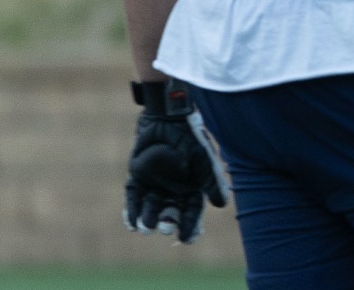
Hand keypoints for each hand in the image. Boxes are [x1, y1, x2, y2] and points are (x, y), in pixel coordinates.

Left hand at [123, 80, 229, 243]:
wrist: (167, 115)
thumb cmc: (190, 135)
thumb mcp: (203, 158)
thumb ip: (211, 180)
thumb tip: (222, 204)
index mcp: (192, 185)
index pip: (192, 211)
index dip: (191, 225)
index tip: (187, 238)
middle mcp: (174, 187)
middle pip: (171, 213)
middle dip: (169, 223)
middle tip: (167, 228)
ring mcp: (156, 182)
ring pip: (152, 207)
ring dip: (149, 219)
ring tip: (146, 227)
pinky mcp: (139, 175)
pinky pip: (134, 197)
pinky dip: (132, 210)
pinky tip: (131, 222)